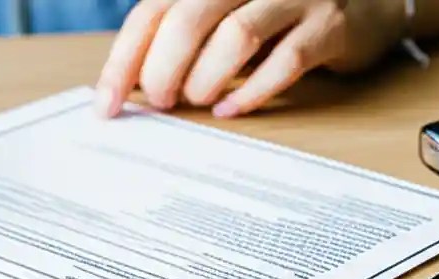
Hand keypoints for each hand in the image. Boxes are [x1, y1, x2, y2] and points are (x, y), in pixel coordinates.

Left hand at [95, 0, 404, 118]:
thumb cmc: (282, 11)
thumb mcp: (225, 11)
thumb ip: (183, 36)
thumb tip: (131, 86)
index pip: (153, 10)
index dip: (125, 60)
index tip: (108, 104)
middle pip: (188, 17)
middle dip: (164, 70)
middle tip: (162, 101)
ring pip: (235, 36)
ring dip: (205, 79)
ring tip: (198, 101)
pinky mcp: (330, 24)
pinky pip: (285, 62)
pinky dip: (251, 92)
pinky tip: (231, 108)